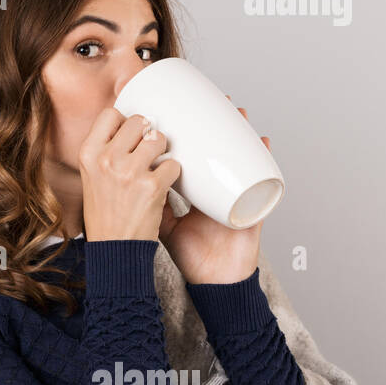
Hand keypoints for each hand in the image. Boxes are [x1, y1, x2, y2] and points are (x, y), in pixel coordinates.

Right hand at [80, 107, 181, 240]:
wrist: (114, 249)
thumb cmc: (105, 214)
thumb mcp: (92, 178)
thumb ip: (106, 153)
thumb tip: (135, 127)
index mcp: (88, 154)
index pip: (110, 114)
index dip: (125, 120)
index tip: (131, 133)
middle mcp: (106, 159)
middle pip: (138, 121)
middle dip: (148, 133)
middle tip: (149, 151)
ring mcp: (128, 172)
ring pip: (158, 139)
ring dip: (163, 151)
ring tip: (157, 167)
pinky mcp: (151, 186)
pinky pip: (173, 164)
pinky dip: (172, 174)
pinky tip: (163, 185)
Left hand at [157, 96, 268, 284]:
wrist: (215, 282)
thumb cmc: (191, 256)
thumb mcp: (163, 224)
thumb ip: (148, 203)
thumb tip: (123, 182)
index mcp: (196, 190)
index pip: (191, 156)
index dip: (185, 135)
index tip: (171, 113)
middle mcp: (215, 187)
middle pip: (214, 149)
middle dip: (210, 125)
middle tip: (202, 102)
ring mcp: (234, 193)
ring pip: (237, 156)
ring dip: (237, 130)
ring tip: (231, 109)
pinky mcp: (251, 203)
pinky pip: (260, 176)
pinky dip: (262, 156)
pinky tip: (262, 140)